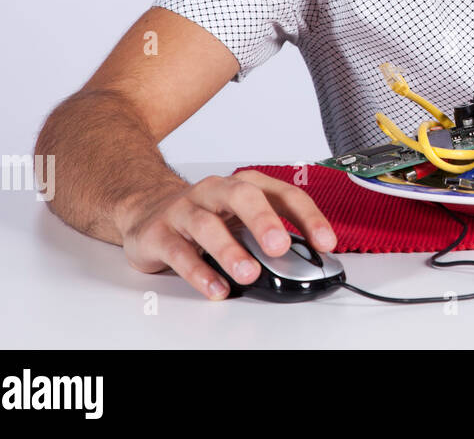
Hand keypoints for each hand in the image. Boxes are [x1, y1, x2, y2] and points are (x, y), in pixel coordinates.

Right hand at [116, 169, 337, 300]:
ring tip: (248, 274)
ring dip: (230, 251)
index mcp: (246, 185)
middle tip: (280, 247)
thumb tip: (306, 260)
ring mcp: (186, 210)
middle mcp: (216, 191)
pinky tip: (216, 288)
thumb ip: (270, 234)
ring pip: (207, 225)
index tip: (326, 242)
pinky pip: (180, 253)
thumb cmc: (206, 215)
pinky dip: (199, 273)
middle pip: (243, 197)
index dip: (308, 217)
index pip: (284, 195)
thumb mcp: (241, 218)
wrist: (147, 210)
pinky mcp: (160, 233)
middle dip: (264, 222)